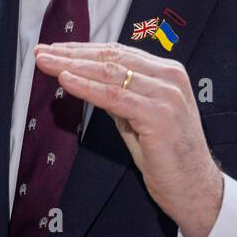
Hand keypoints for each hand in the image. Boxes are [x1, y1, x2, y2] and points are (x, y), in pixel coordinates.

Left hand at [34, 41, 222, 236]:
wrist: (194, 188)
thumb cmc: (168, 156)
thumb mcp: (139, 117)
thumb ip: (120, 96)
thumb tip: (88, 81)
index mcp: (167, 73)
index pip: (118, 53)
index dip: (84, 49)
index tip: (56, 48)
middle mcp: (169, 77)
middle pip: (111, 58)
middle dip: (71, 53)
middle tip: (42, 52)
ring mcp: (166, 94)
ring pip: (109, 73)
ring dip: (72, 65)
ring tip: (46, 62)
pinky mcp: (159, 114)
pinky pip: (113, 97)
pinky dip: (86, 87)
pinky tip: (66, 80)